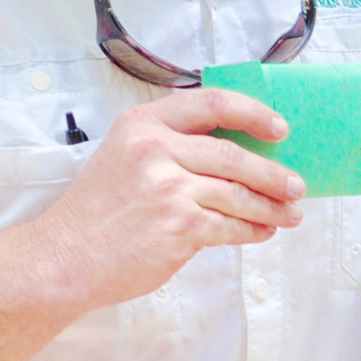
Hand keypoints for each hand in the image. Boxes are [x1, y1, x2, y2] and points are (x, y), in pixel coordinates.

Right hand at [39, 89, 302, 311]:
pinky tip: (262, 232)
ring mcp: (168, 189)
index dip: (253, 113)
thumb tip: (236, 151)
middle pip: (234, 155)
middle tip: (295, 184)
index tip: (279, 128)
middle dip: (272, 173)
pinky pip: (230, 226)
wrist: (65, 257)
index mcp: (143, 123)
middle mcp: (156, 149)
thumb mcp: (124, 154)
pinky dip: (252, 231)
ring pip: (238, 194)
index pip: (212, 103)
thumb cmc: (98, 210)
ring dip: (270, 206)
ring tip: (290, 213)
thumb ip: (171, 144)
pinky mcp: (178, 227)